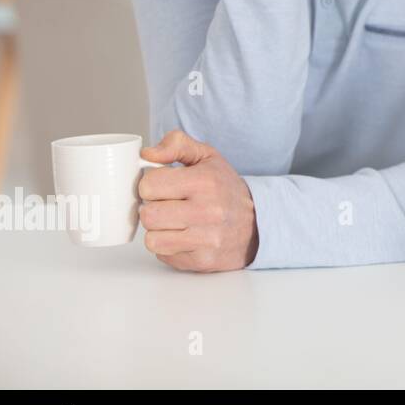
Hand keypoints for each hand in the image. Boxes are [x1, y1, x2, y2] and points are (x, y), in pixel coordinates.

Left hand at [138, 129, 258, 271]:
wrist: (258, 223)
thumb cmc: (226, 189)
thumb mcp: (207, 157)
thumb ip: (176, 144)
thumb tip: (146, 154)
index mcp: (206, 181)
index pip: (149, 185)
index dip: (151, 185)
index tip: (164, 186)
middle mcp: (208, 210)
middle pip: (147, 214)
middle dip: (153, 209)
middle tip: (168, 205)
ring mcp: (207, 238)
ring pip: (152, 239)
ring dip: (159, 231)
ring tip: (175, 222)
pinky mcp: (202, 260)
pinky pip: (164, 255)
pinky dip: (169, 247)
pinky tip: (184, 236)